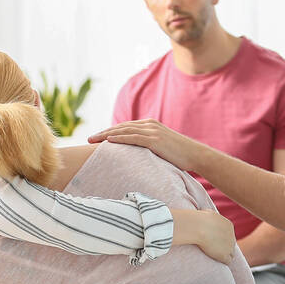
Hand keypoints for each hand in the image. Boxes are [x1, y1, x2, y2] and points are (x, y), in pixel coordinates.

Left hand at [88, 119, 204, 171]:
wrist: (195, 154)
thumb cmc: (180, 155)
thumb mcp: (162, 148)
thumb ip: (149, 148)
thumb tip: (138, 159)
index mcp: (150, 125)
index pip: (125, 127)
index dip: (109, 132)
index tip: (97, 138)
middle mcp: (149, 125)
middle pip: (121, 127)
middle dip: (103, 132)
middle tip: (89, 139)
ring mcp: (152, 131)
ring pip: (124, 131)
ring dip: (106, 135)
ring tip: (93, 140)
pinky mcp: (155, 140)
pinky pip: (133, 138)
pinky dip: (120, 138)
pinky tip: (108, 141)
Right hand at [172, 209, 235, 263]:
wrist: (199, 226)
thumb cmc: (199, 219)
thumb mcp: (207, 213)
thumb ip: (209, 216)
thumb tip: (205, 214)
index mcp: (229, 226)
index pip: (229, 235)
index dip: (222, 239)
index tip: (214, 241)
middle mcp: (232, 236)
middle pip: (231, 244)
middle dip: (224, 247)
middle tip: (214, 251)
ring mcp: (230, 246)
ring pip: (231, 254)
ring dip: (224, 256)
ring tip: (216, 258)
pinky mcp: (224, 255)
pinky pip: (228, 261)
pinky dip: (223, 262)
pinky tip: (217, 262)